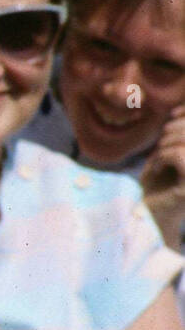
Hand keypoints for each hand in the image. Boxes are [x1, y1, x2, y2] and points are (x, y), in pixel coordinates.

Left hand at [140, 105, 184, 249]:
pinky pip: (180, 154)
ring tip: (156, 160)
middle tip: (159, 147)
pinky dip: (162, 157)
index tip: (173, 114)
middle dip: (174, 131)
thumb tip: (178, 111)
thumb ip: (177, 133)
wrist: (148, 217)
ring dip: (165, 146)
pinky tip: (155, 170)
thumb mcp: (169, 155)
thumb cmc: (159, 185)